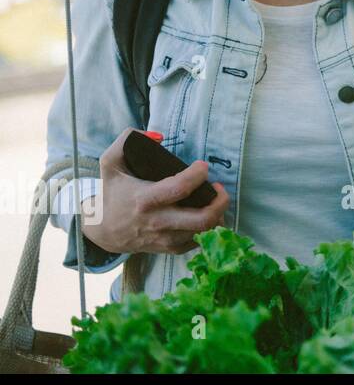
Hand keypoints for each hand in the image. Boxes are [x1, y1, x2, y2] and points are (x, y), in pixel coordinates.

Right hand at [80, 129, 229, 255]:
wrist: (102, 230)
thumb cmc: (112, 192)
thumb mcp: (111, 162)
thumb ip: (128, 140)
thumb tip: (159, 136)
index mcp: (145, 199)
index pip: (180, 188)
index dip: (198, 175)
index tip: (202, 166)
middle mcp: (157, 222)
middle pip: (202, 218)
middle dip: (220, 201)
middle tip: (218, 187)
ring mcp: (165, 238)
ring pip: (204, 232)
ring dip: (218, 214)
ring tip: (216, 199)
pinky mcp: (169, 248)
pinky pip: (199, 242)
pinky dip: (210, 228)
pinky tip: (209, 214)